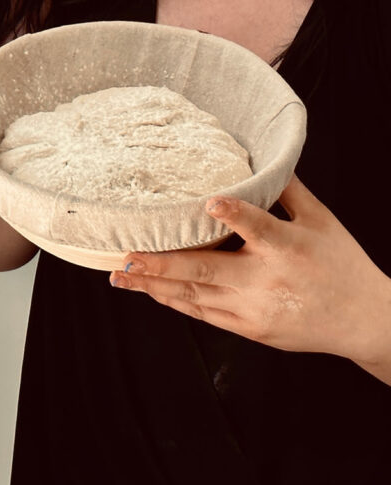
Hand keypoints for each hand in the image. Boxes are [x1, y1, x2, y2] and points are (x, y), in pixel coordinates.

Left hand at [107, 177, 390, 378]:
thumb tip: (257, 156)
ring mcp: (255, 309)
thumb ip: (286, 191)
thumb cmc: (341, 264)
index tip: (211, 201)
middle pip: (207, 271)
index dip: (236, 214)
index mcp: (290, 248)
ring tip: (120, 275)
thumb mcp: (322, 221)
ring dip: (154, 286)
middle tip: (127, 255)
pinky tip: (150, 290)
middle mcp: (268, 281)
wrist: (365, 322)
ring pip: (195, 296)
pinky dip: (175, 300)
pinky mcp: (250, 328)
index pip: (260, 227)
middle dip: (162, 265)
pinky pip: (203, 313)